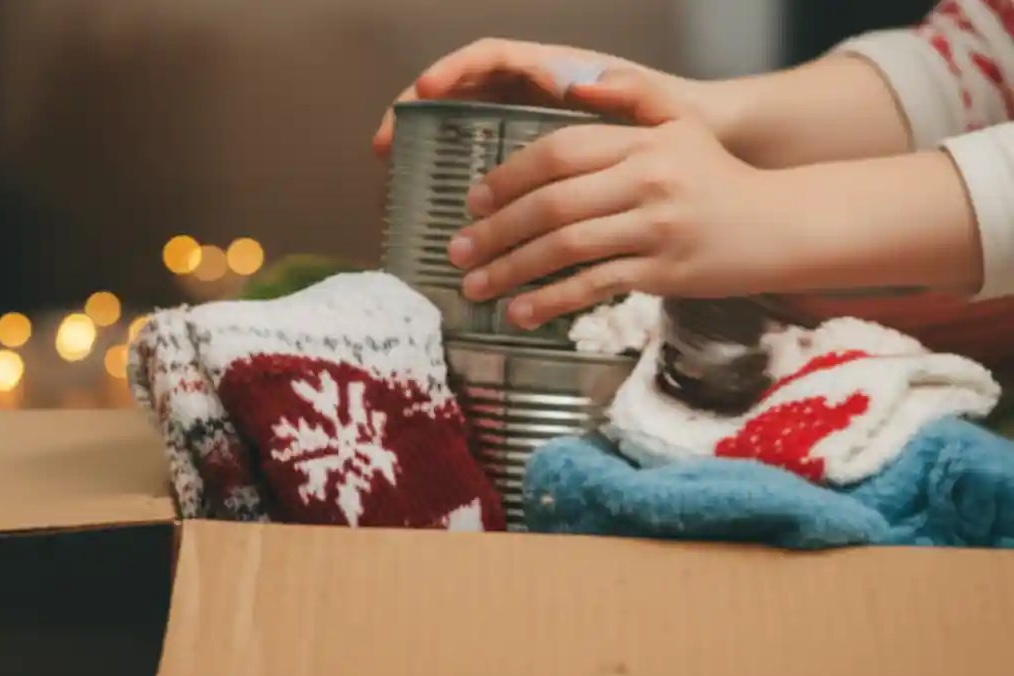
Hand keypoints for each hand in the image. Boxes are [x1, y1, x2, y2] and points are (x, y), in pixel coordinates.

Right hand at [371, 38, 705, 157]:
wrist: (693, 155)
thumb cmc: (673, 124)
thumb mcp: (654, 106)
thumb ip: (623, 90)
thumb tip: (576, 81)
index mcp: (551, 76)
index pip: (486, 60)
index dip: (451, 71)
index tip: (424, 92)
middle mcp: (528, 99)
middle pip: (455, 96)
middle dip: (414, 116)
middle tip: (384, 146)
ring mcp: (522, 133)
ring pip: (457, 135)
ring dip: (423, 155)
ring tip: (396, 181)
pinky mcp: (527, 170)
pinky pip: (478, 171)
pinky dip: (453, 189)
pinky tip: (437, 214)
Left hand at [449, 68, 791, 329]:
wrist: (782, 226)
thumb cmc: (719, 178)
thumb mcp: (680, 124)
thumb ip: (629, 96)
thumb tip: (570, 85)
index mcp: (642, 142)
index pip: (558, 153)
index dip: (508, 178)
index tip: (474, 201)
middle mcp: (648, 180)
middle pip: (552, 204)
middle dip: (496, 230)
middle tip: (457, 249)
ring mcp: (656, 228)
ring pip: (566, 248)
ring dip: (512, 269)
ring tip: (474, 286)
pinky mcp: (664, 272)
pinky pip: (594, 286)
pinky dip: (551, 301)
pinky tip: (519, 313)